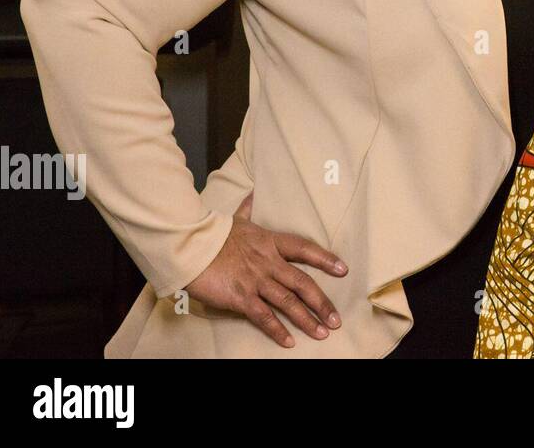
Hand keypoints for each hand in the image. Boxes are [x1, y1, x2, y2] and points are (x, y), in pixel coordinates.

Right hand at [184, 192, 347, 347]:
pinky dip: (277, 330)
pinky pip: (264, 316)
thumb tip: (252, 193)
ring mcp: (256, 281)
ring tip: (322, 332)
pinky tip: (289, 341)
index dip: (325, 259)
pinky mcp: (241, 297)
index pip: (304, 249)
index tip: (343, 269)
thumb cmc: (212, 232)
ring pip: (288, 302)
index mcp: (270, 242)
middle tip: (337, 319)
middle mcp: (268, 262)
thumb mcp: (236, 220)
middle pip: (303, 282)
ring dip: (307, 319)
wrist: (190, 246)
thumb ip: (248, 210)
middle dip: (322, 302)